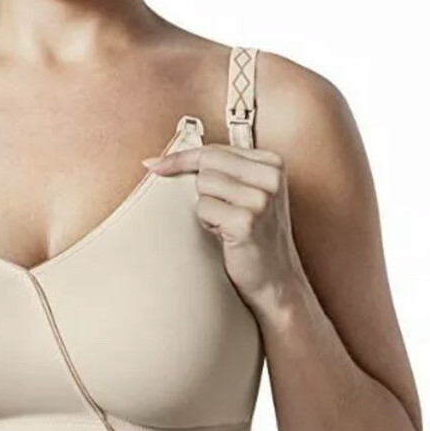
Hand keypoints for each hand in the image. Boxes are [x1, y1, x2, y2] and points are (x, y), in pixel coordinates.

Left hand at [142, 143, 303, 309]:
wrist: (275, 280)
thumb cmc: (252, 236)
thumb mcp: (245, 193)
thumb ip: (220, 171)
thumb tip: (156, 162)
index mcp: (272, 163)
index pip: (215, 149)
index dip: (182, 158)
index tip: (154, 165)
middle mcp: (271, 177)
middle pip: (207, 163)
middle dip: (202, 188)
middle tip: (220, 212)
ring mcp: (261, 198)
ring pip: (203, 185)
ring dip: (207, 208)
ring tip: (227, 224)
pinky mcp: (247, 220)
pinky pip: (203, 208)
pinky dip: (207, 224)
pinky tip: (227, 235)